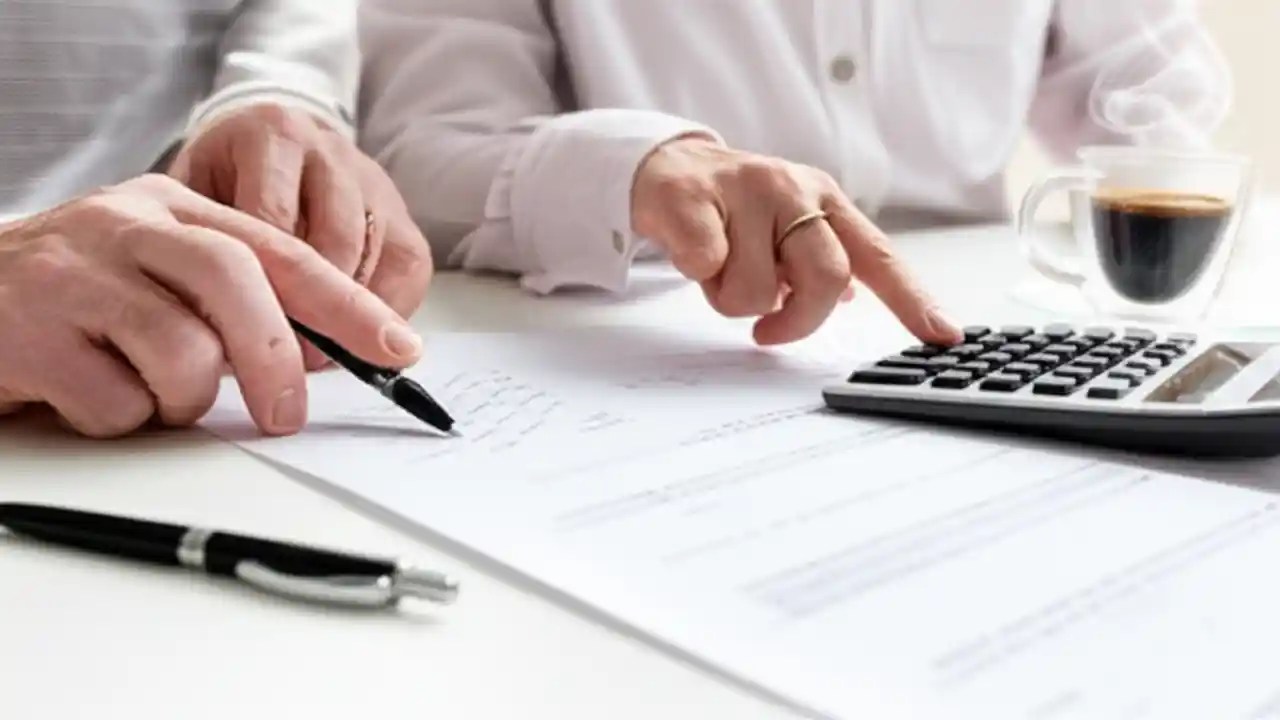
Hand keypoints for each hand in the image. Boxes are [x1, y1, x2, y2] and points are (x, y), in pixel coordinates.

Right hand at [0, 175, 422, 437]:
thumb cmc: (79, 295)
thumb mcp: (160, 271)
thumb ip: (235, 298)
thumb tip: (329, 357)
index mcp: (175, 208)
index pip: (284, 253)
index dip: (349, 306)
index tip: (398, 351)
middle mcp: (129, 226)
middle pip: (236, 282)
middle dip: (278, 359)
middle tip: (286, 416)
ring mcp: (76, 274)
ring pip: (181, 353)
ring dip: (182, 399)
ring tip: (145, 393)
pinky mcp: (32, 333)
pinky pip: (116, 403)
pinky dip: (120, 418)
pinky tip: (86, 395)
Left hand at [168, 103, 432, 367]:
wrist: (265, 140)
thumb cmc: (221, 181)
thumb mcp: (189, 194)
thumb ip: (202, 244)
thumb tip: (220, 324)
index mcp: (271, 135)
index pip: (273, 217)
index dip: (263, 284)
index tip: (250, 332)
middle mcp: (330, 150)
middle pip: (333, 239)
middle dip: (312, 307)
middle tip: (289, 358)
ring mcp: (374, 183)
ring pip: (372, 257)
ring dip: (346, 314)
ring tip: (317, 355)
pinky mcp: (403, 215)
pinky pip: (409, 270)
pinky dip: (385, 311)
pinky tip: (353, 335)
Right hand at [632, 137, 960, 345]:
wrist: (665, 168)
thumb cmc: (731, 209)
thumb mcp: (786, 228)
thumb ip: (819, 259)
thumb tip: (851, 297)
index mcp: (824, 202)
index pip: (878, 256)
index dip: (913, 299)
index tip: (943, 336)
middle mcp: (794, 190)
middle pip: (827, 278)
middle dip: (798, 321)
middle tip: (767, 331)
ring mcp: (745, 191)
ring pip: (755, 289)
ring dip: (731, 299)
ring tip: (720, 270)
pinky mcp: (694, 200)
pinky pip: (706, 266)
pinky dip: (697, 275)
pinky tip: (692, 251)